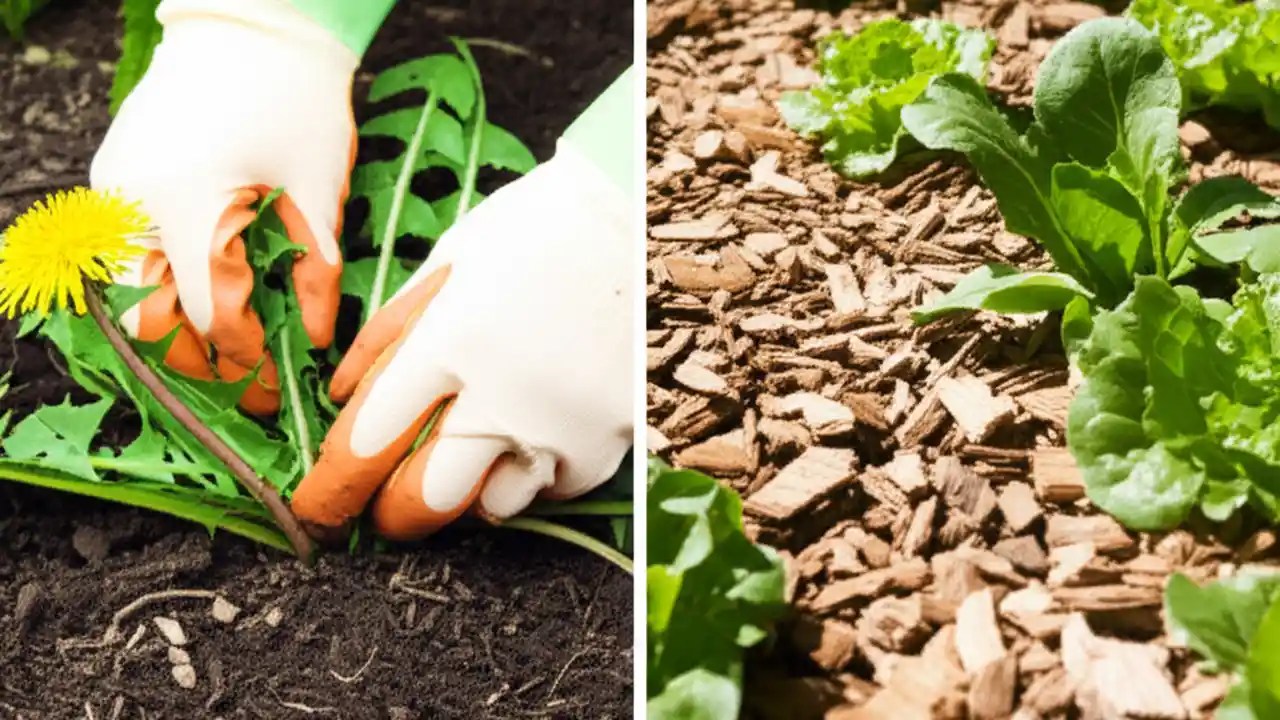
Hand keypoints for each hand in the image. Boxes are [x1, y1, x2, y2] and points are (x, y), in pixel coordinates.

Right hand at [90, 0, 357, 412]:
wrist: (253, 24)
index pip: (211, 317)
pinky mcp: (114, 181)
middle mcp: (134, 204)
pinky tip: (206, 305)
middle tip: (250, 388)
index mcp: (189, 205)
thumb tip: (316, 343)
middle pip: (151, 321)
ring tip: (229, 357)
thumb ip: (317, 274)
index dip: (246, 364)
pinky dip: (163, 290)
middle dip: (200, 366)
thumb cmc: (297, 99)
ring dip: (176, 336)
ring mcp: (114, 191)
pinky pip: (127, 256)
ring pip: (130, 295)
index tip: (278, 393)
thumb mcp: (320, 193)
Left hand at [290, 143, 633, 539]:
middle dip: (390, 516)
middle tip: (385, 506)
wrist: (636, 222)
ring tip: (474, 447)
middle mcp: (503, 390)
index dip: (331, 491)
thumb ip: (389, 335)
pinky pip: (550, 490)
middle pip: (422, 500)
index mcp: (449, 338)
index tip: (317, 511)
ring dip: (465, 491)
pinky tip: (530, 432)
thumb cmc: (534, 233)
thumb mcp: (447, 263)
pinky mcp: (607, 438)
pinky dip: (529, 474)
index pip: (367, 441)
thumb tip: (342, 398)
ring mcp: (560, 421)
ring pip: (489, 507)